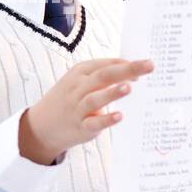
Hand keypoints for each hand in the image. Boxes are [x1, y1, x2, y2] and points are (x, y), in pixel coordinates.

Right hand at [19, 58, 154, 164]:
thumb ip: (103, 76)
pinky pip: (93, 123)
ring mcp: (78, 108)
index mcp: (80, 72)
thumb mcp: (80, 82)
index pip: (106, 64)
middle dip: (127, 70)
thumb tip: (133, 74)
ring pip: (95, 98)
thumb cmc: (69, 100)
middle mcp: (78, 88)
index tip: (145, 65)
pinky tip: (119, 116)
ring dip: (112, 93)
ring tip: (128, 88)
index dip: (126, 64)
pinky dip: (106, 120)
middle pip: (104, 76)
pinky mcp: (80, 127)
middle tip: (149, 65)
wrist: (41, 126)